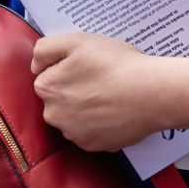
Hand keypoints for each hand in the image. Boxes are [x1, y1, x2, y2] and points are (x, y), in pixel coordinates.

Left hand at [31, 34, 188, 151]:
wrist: (152, 93)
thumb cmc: (115, 63)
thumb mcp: (76, 40)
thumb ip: (45, 48)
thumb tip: (36, 65)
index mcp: (46, 88)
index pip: (47, 74)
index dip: (67, 66)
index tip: (86, 64)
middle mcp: (54, 116)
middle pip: (59, 98)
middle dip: (73, 89)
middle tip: (100, 77)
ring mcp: (75, 134)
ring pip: (75, 116)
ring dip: (86, 107)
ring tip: (111, 93)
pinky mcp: (95, 146)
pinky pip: (92, 131)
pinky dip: (101, 122)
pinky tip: (116, 109)